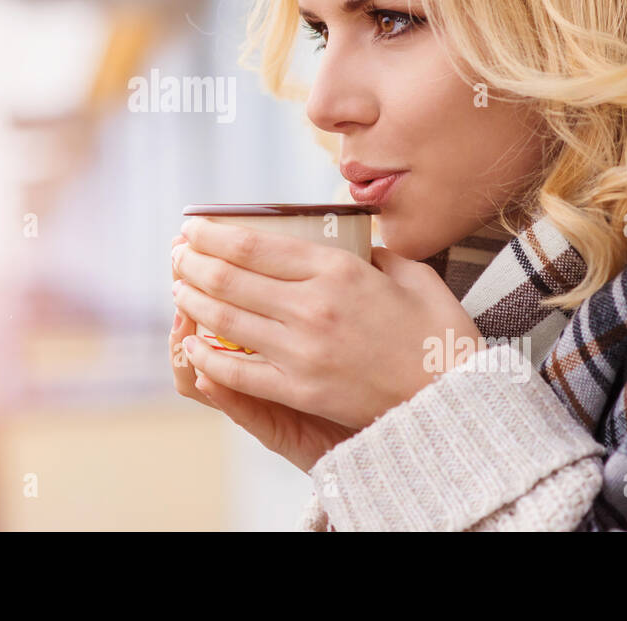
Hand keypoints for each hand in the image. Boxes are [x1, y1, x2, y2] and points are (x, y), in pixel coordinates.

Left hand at [172, 217, 483, 430]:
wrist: (451, 399)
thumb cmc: (437, 334)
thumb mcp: (412, 273)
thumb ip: (375, 253)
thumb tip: (352, 241)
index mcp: (337, 271)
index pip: (253, 245)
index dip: (212, 234)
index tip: (192, 227)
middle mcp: (312, 306)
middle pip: (228, 277)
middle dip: (191, 262)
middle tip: (175, 254)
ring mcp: (302, 350)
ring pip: (225, 319)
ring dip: (193, 300)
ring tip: (178, 288)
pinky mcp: (299, 389)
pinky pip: (237, 371)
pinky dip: (207, 355)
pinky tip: (191, 343)